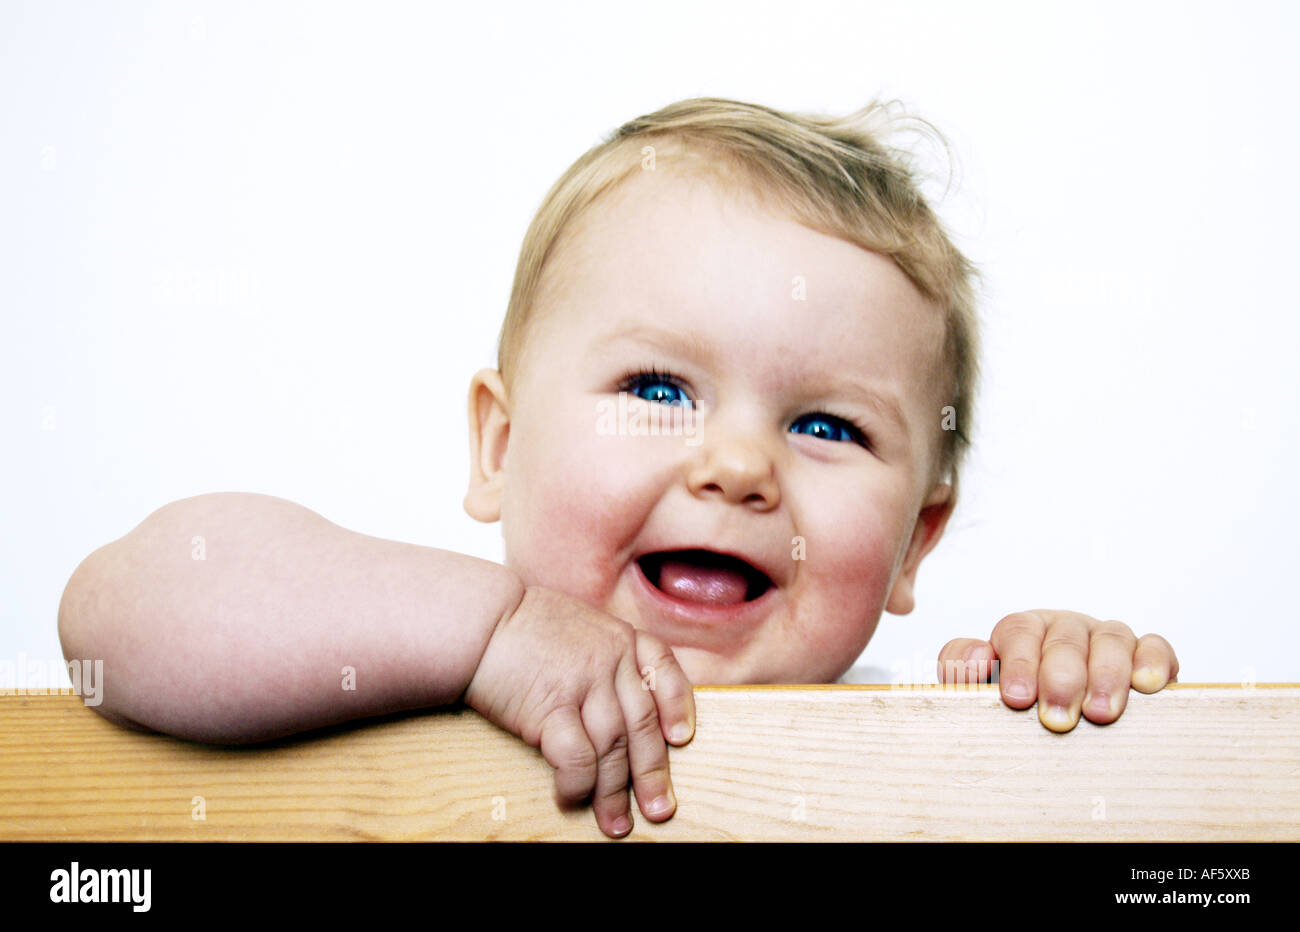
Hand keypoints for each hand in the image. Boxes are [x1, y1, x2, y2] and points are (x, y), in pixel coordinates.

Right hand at [464, 585, 695, 837]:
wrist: (479, 621)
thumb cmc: (521, 627)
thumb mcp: (578, 626)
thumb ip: (604, 655)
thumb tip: (618, 701)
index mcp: (621, 638)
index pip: (664, 672)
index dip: (678, 708)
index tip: (681, 739)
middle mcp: (611, 660)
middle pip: (643, 725)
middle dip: (653, 774)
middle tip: (659, 809)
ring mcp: (585, 683)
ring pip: (614, 749)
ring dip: (614, 794)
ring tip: (616, 824)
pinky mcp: (553, 707)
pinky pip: (578, 758)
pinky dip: (578, 786)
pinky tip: (572, 800)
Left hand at [937, 610, 1178, 731]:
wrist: (1057, 732)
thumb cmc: (1016, 709)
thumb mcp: (980, 692)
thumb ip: (962, 672)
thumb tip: (978, 658)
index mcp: (1022, 632)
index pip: (1017, 631)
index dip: (1018, 662)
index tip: (1016, 699)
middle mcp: (1064, 629)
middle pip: (1064, 637)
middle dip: (1061, 678)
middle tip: (1056, 719)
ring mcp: (1106, 639)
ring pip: (1110, 638)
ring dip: (1105, 675)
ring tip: (1099, 714)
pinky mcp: (1146, 655)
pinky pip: (1154, 647)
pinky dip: (1151, 662)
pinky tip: (1147, 685)